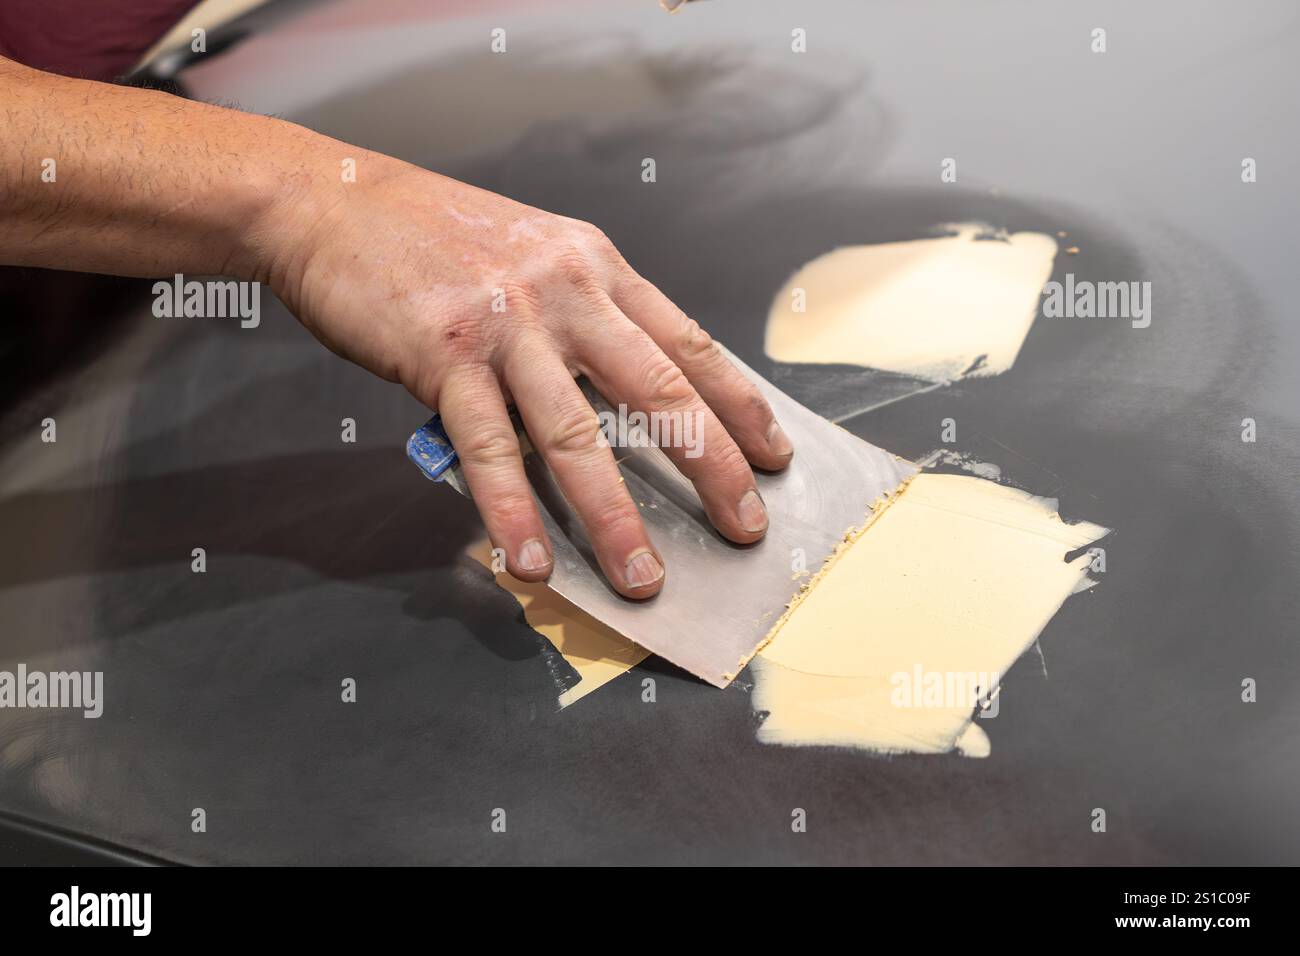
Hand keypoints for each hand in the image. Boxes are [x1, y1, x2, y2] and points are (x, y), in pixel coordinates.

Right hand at [259, 157, 793, 597]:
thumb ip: (583, 314)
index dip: (740, 405)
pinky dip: (513, 511)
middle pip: (660, 389)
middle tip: (745, 527)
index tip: (774, 455)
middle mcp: (567, 291)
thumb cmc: (435, 236)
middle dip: (712, 467)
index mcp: (596, 268)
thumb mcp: (536, 253)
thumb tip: (621, 391)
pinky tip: (531, 561)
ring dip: (615, 517)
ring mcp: (507, 324)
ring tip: (641, 578)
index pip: (690, 342)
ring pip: (579, 433)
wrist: (334, 199)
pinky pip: (489, 449)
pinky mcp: (444, 355)